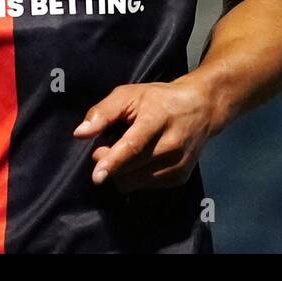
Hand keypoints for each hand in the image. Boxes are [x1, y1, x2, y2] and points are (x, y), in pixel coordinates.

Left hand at [73, 77, 217, 191]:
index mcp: (156, 120)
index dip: (113, 161)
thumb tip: (80, 133)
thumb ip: (103, 113)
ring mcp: (177, 165)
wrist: (201, 108)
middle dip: (109, 161)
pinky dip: (136, 176)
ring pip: (133, 182)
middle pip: (129, 168)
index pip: (133, 146)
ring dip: (122, 171)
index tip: (97, 176)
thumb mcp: (129, 95)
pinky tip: (143, 158)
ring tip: (130, 149)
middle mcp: (170, 146)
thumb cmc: (160, 99)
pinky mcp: (179, 178)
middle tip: (110, 143)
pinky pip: (144, 186)